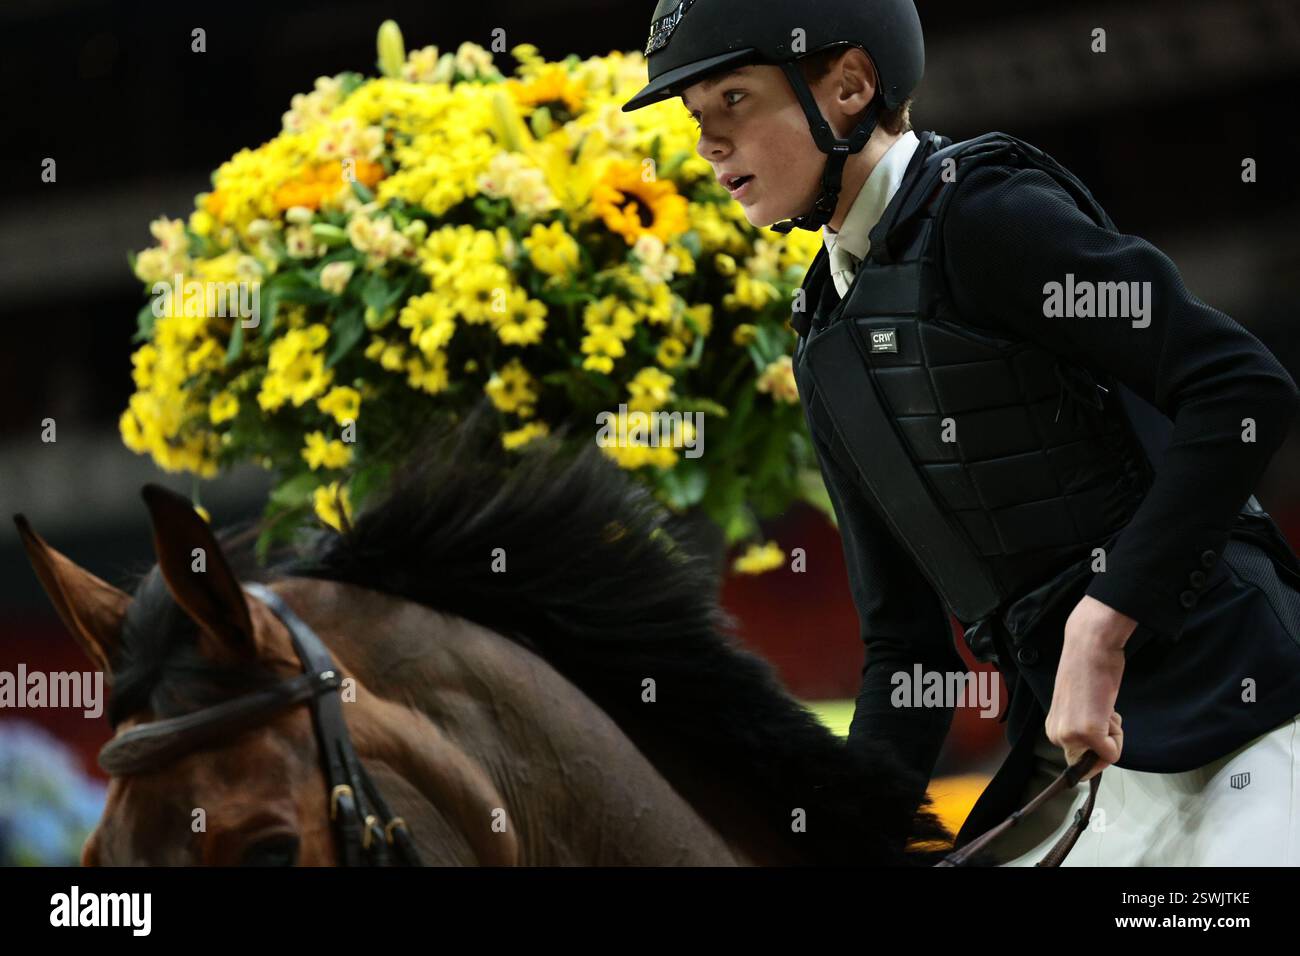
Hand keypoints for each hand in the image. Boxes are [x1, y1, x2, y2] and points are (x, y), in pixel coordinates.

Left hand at [1043, 595, 1137, 781]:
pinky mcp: (1088, 733)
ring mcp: (1071, 735)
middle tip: (1102, 711)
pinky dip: (1119, 735)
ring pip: (1105, 756)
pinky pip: (1113, 753)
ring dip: (1113, 734)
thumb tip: (1093, 754)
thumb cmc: (1089, 671)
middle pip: (1093, 762)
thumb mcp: (1079, 708)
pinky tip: (1107, 708)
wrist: (1090, 647)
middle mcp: (1057, 736)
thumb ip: (1081, 729)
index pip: (1080, 760)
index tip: (1098, 718)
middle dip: (1107, 742)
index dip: (1098, 746)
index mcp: (1053, 729)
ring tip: (1103, 706)